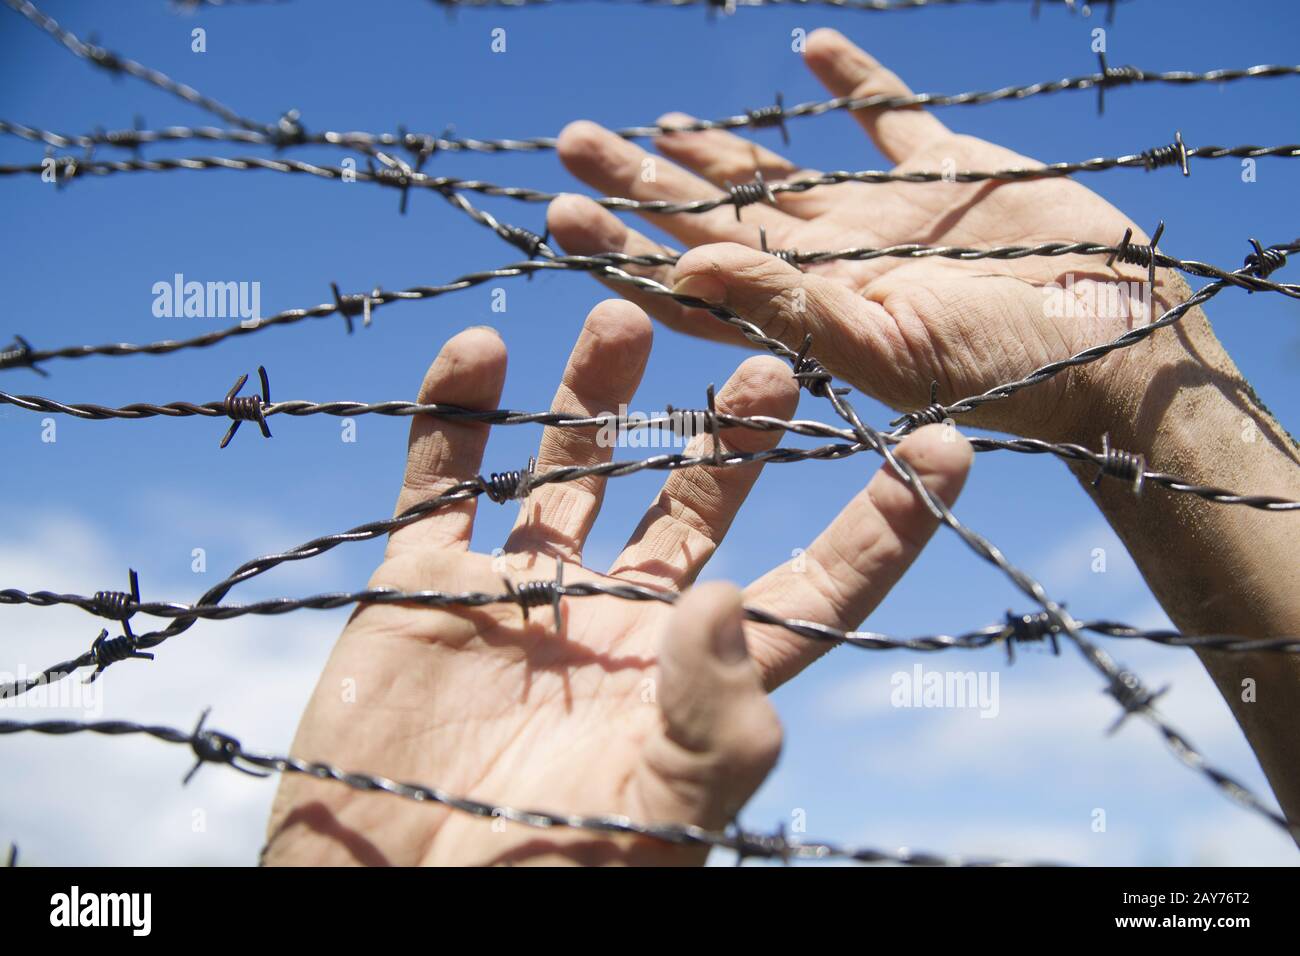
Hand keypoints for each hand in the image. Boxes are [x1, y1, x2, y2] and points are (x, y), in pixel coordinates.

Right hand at [264, 300, 970, 864]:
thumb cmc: (538, 885)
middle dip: (736, 436)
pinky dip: (456, 416)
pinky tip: (478, 353)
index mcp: (695, 679)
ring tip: (625, 317)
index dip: (883, 526)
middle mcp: (618, 618)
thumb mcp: (651, 821)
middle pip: (696, 505)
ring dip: (595, 393)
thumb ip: (710, 723)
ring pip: (574, 466)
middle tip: (776, 361)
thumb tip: (731, 595)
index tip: (948, 449)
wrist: (385, 901)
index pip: (813, 591)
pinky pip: (442, 479)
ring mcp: (521, 593)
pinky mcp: (426, 584)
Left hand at [546, 28, 1190, 443]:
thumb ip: (788, 309)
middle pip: (714, 217)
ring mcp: (881, 216)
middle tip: (571, 145)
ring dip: (713, 146)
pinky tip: (809, 48)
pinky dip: (852, 80)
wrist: (1117, 341)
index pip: (692, 282)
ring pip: (778, 173)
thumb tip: (684, 261)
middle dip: (642, 187)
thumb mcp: (890, 350)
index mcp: (805, 313)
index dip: (625, 253)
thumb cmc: (1008, 369)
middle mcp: (829, 263)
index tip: (561, 219)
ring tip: (652, 124)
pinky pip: (886, 114)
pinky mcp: (943, 170)